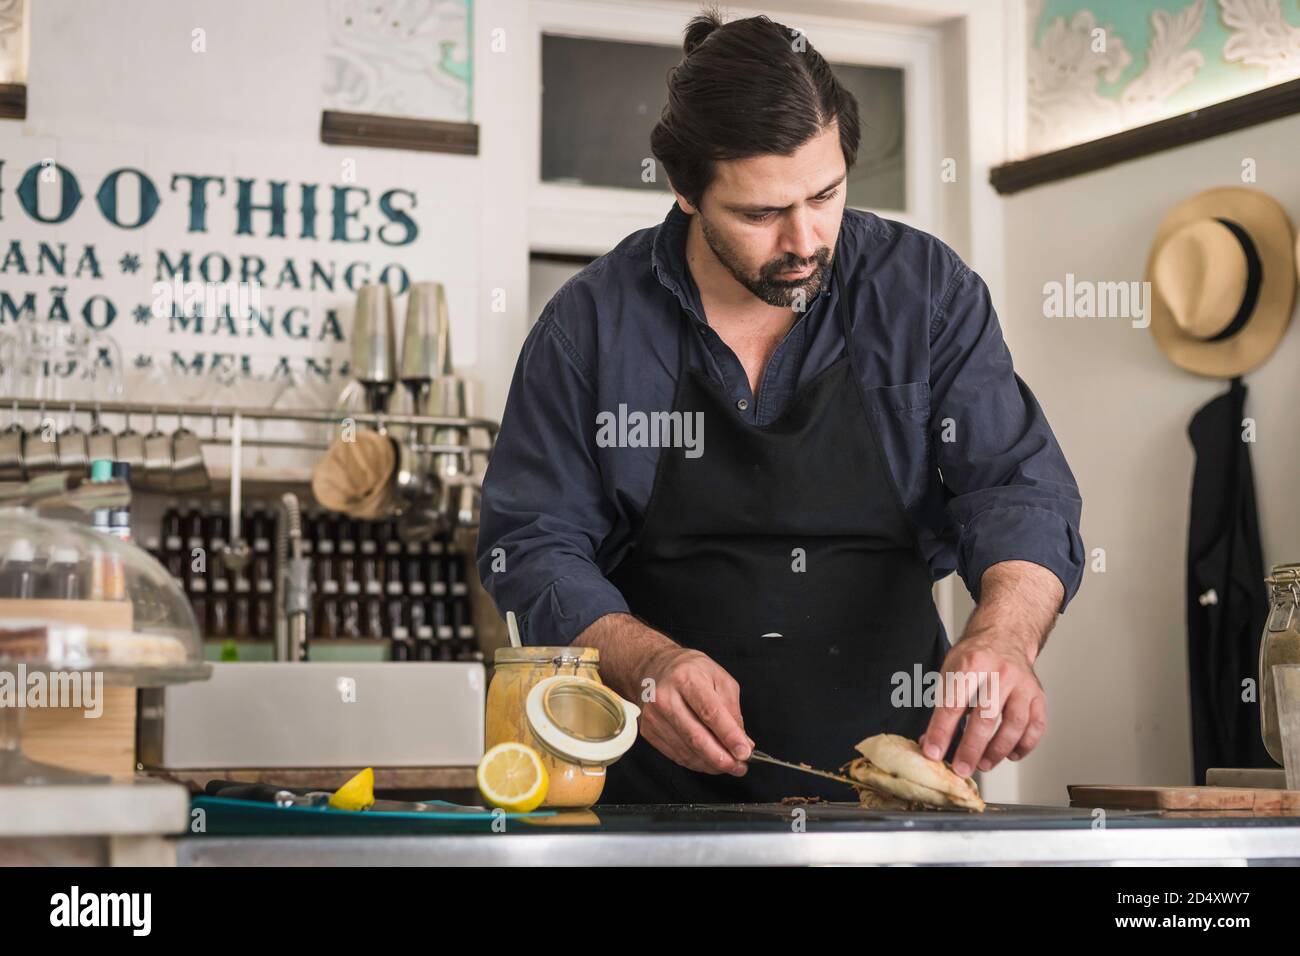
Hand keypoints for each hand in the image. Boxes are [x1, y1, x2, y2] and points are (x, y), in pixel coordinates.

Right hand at [572, 613, 753, 774]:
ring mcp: (654, 716)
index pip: (710, 712)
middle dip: (721, 757)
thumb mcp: (719, 678)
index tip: (744, 752)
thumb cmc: (690, 672)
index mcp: (686, 678)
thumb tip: (742, 742)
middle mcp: (665, 697)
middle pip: (696, 737)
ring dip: (711, 763)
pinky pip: (676, 755)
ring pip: (686, 751)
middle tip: (739, 767)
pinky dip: (696, 763)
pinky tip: (709, 761)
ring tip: (729, 765)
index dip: (728, 735)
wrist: (654, 668)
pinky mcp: (648, 731)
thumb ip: (732, 710)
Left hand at [919, 560, 1059, 777]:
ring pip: (1014, 724)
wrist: (1004, 636)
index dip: (942, 731)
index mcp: (971, 662)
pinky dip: (1024, 745)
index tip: (932, 753)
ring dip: (998, 750)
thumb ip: (941, 706)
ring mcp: (1023, 684)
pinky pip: (1036, 726)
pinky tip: (1010, 755)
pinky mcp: (1038, 696)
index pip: (954, 703)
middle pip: (986, 717)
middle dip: (971, 748)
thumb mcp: (949, 671)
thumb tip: (930, 743)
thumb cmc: (974, 657)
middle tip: (961, 769)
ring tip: (983, 764)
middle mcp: (1000, 672)